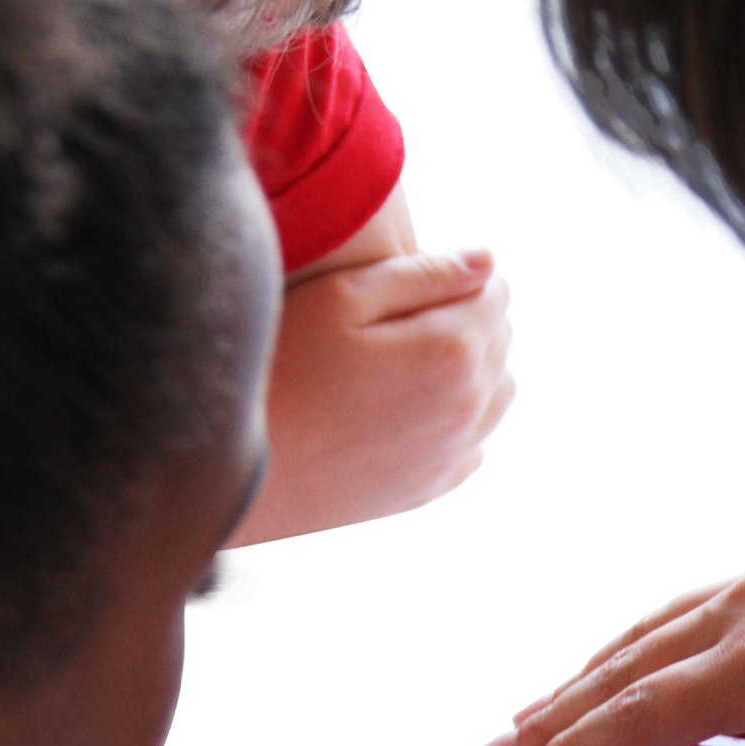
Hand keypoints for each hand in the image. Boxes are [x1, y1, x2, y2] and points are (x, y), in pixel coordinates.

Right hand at [234, 249, 514, 542]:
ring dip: (474, 365)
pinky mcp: (435, 485)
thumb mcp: (342, 297)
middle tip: (407, 311)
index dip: (460, 274)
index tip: (416, 276)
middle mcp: (467, 407)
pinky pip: (477, 441)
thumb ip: (423, 273)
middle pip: (502, 340)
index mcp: (451, 351)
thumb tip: (488, 260)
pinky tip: (414, 403)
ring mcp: (454, 453)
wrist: (243, 468)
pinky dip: (461, 415)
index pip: (495, 292)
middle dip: (470, 315)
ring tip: (414, 353)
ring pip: (500, 392)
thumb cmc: (283, 367)